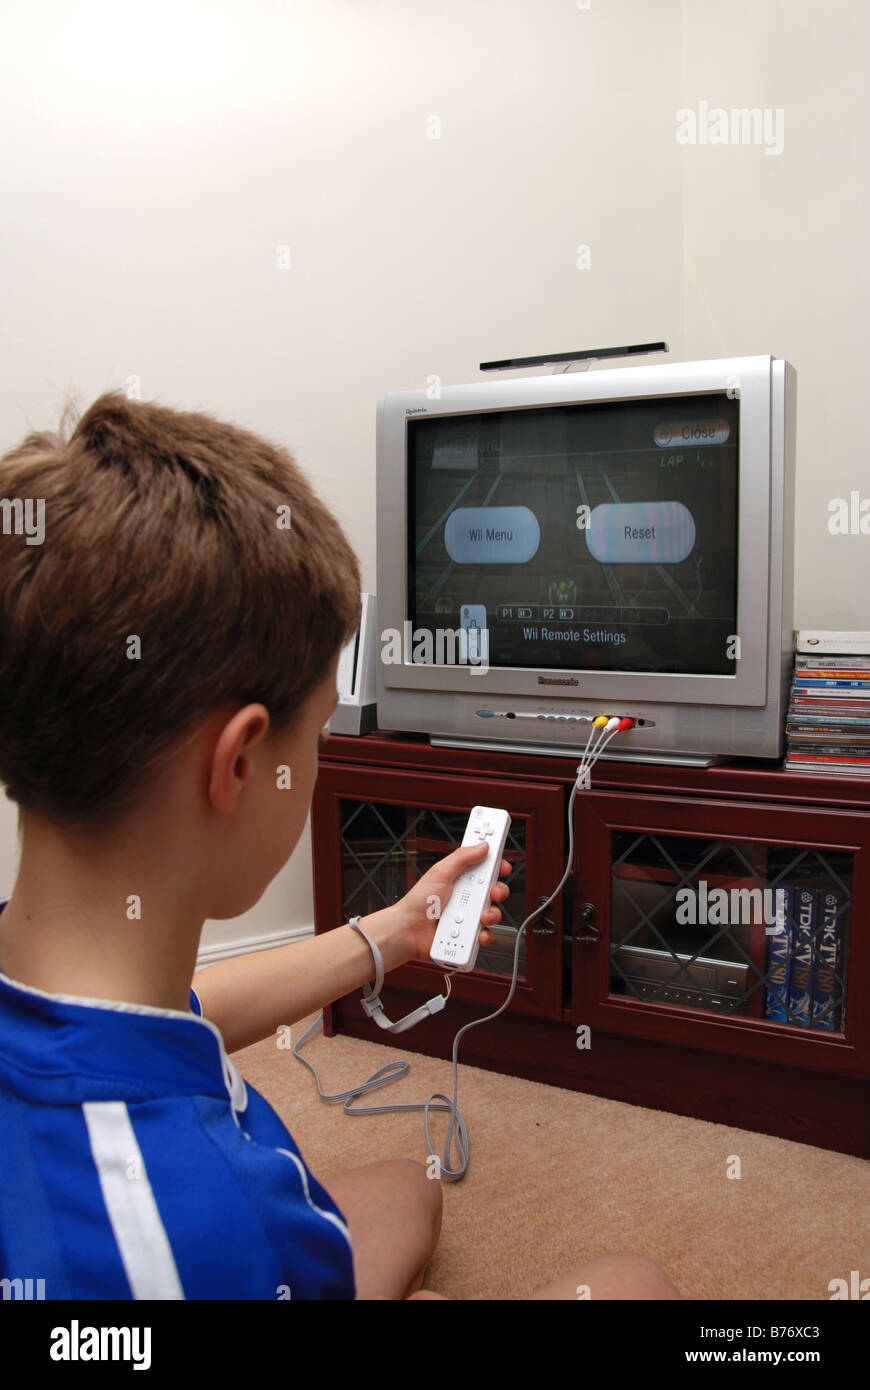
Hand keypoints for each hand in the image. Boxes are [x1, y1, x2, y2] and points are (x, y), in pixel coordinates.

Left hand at [391, 839, 510, 963]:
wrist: (409, 930)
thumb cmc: (418, 902)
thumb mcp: (441, 872)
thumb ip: (462, 857)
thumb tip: (482, 846)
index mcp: (461, 878)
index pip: (485, 868)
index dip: (496, 865)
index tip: (502, 863)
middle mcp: (467, 896)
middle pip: (494, 890)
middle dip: (499, 890)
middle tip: (492, 891)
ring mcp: (469, 916)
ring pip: (493, 912)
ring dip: (492, 914)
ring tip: (480, 916)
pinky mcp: (469, 934)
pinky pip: (486, 934)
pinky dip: (485, 934)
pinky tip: (476, 932)